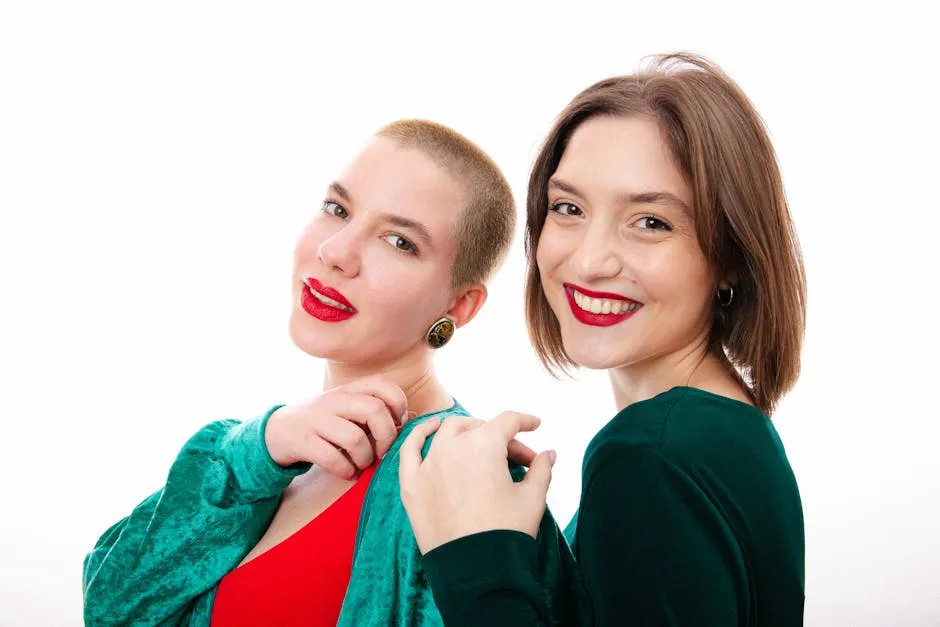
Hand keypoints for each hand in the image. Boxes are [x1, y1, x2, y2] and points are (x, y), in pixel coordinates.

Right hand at [264, 375, 406, 478]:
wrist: (276, 432)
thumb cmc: (322, 423)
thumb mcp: (344, 407)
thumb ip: (370, 409)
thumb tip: (404, 426)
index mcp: (348, 390)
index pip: (382, 384)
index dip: (398, 404)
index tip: (396, 423)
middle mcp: (334, 400)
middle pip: (374, 410)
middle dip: (387, 436)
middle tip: (383, 451)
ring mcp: (317, 419)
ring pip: (355, 437)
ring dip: (365, 457)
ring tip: (362, 464)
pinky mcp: (303, 441)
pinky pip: (332, 457)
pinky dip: (345, 470)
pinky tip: (347, 473)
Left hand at [399, 412, 555, 553]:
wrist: (476, 570)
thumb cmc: (507, 532)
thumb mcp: (533, 498)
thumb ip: (541, 469)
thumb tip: (549, 453)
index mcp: (484, 445)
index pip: (508, 421)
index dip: (526, 421)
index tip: (535, 425)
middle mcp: (452, 447)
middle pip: (481, 429)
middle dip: (503, 438)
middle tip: (518, 459)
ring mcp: (428, 464)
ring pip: (447, 432)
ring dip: (466, 430)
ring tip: (478, 437)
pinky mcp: (411, 484)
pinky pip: (410, 449)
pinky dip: (420, 434)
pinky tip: (431, 428)